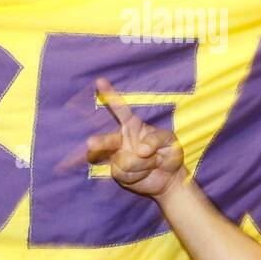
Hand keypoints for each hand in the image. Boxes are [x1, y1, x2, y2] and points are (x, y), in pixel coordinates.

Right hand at [87, 77, 186, 200]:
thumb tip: (140, 150)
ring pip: (122, 161)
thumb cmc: (169, 153)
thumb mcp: (170, 142)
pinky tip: (144, 173)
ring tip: (153, 163)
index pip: (121, 109)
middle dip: (99, 142)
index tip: (99, 81)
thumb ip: (157, 140)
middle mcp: (122, 139)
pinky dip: (137, 174)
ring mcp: (117, 156)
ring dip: (142, 165)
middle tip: (90, 143)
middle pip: (108, 140)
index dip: (111, 95)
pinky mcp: (117, 171)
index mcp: (134, 125)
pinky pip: (123, 173)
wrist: (168, 178)